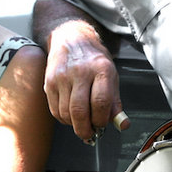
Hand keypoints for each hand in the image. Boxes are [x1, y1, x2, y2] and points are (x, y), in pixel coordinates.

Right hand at [42, 21, 128, 143]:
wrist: (70, 38)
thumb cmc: (93, 59)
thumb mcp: (111, 75)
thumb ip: (115, 102)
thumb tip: (122, 125)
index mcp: (101, 69)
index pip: (101, 102)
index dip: (101, 120)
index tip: (102, 125)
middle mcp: (80, 72)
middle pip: (79, 111)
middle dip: (85, 129)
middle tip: (90, 133)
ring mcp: (62, 77)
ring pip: (65, 113)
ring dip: (74, 124)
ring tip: (81, 121)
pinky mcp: (49, 82)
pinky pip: (54, 110)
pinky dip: (63, 119)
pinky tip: (70, 114)